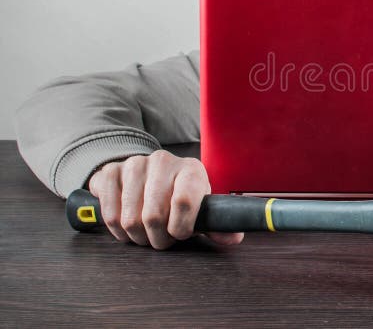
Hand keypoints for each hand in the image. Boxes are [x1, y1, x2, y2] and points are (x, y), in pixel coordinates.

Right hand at [88, 150, 243, 248]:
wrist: (146, 174)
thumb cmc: (177, 196)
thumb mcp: (199, 209)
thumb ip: (215, 225)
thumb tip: (233, 238)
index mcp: (191, 169)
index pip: (184, 202)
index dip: (180, 228)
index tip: (179, 234)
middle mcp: (164, 162)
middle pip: (154, 216)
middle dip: (157, 238)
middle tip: (161, 237)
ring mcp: (135, 164)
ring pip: (130, 219)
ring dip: (137, 236)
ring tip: (146, 232)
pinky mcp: (112, 171)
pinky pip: (110, 214)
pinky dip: (118, 230)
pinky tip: (127, 224)